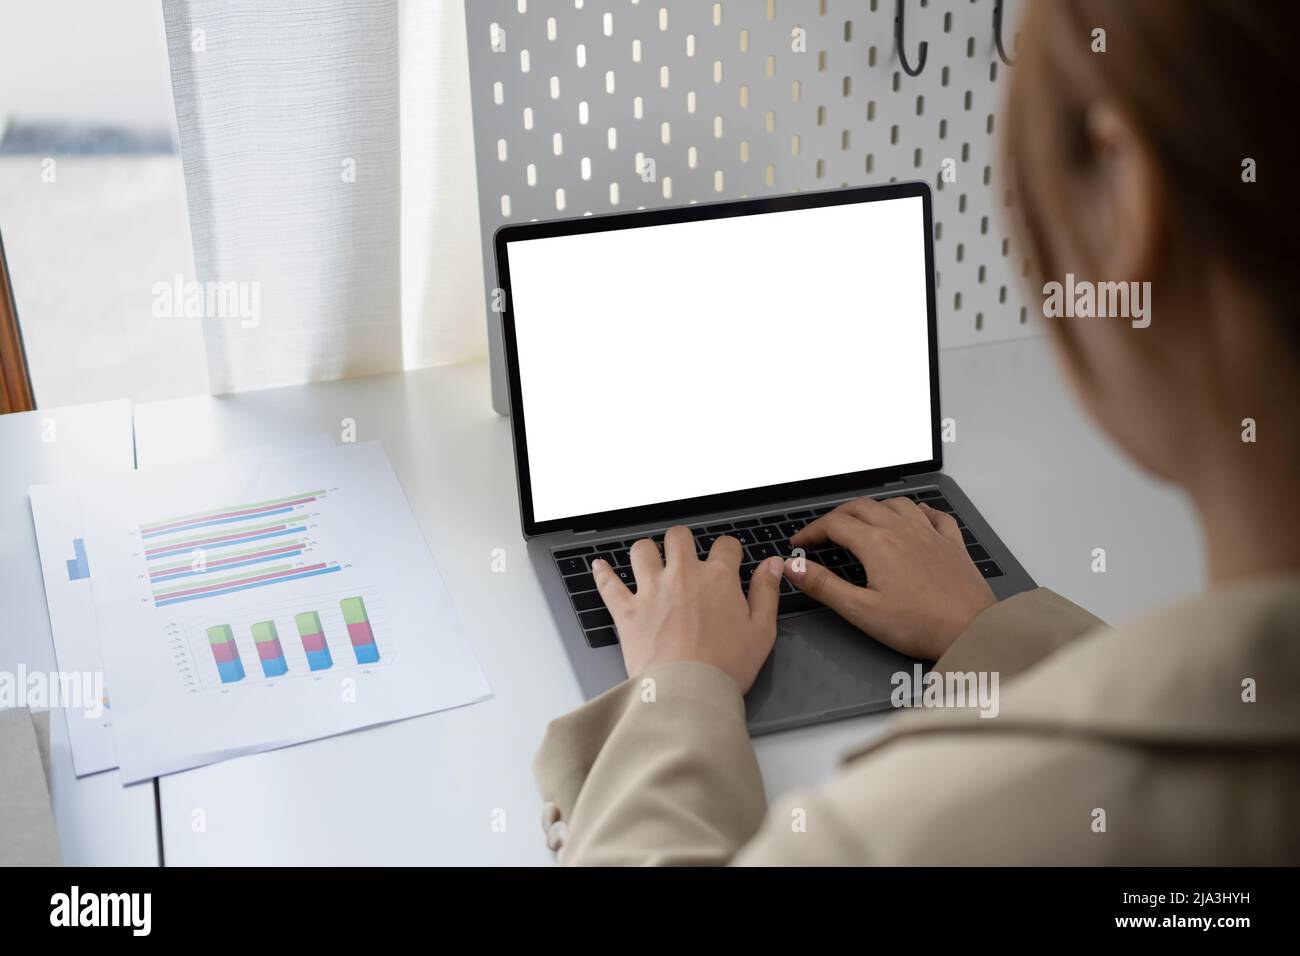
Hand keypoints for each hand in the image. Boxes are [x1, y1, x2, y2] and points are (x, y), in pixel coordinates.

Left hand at [591, 526, 784, 692]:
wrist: (687, 692)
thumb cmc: (725, 666)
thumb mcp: (762, 631)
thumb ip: (766, 592)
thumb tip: (772, 564)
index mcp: (718, 578)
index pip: (725, 546)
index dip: (729, 551)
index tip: (728, 559)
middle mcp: (682, 575)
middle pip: (679, 538)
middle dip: (683, 543)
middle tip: (685, 556)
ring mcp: (651, 590)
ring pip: (642, 551)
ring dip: (647, 553)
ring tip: (650, 562)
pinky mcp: (626, 610)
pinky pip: (608, 583)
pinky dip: (602, 573)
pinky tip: (600, 566)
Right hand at [787, 496, 996, 660]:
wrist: (972, 630)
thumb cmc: (921, 624)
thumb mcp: (861, 610)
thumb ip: (824, 586)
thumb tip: (794, 568)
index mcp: (877, 544)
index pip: (834, 524)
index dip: (812, 531)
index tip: (800, 543)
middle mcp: (902, 530)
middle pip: (861, 507)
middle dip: (837, 516)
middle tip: (824, 532)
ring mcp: (929, 533)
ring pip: (896, 503)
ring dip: (874, 507)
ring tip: (863, 520)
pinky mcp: (951, 543)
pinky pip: (934, 514)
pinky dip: (919, 510)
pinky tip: (916, 516)